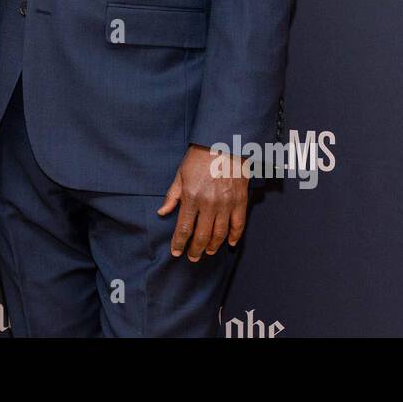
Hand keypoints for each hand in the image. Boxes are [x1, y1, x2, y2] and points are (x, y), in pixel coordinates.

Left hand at [157, 144, 249, 260]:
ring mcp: (226, 204)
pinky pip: (238, 224)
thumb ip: (172, 196)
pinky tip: (229, 243)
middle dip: (195, 249)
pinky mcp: (240, 201)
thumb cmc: (199, 158)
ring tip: (208, 252)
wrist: (224, 144)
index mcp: (191, 197)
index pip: (184, 228)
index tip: (176, 252)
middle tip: (192, 257)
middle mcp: (209, 204)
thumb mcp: (180, 174)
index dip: (179, 243)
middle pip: (202, 235)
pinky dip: (234, 236)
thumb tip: (162, 212)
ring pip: (220, 234)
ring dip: (213, 246)